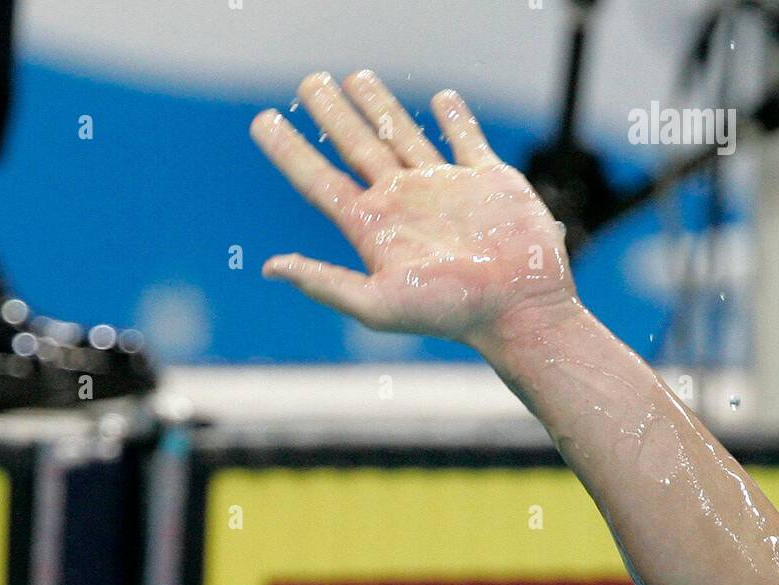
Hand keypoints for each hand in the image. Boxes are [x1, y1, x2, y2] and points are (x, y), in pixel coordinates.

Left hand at [250, 71, 577, 346]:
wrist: (517, 308)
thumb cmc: (450, 312)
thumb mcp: (378, 305)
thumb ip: (324, 284)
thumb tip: (271, 268)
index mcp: (375, 228)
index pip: (319, 181)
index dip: (288, 151)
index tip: (261, 122)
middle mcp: (404, 203)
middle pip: (356, 146)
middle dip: (330, 113)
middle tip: (308, 83)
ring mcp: (445, 188)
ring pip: (403, 134)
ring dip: (380, 105)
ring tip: (356, 77)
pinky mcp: (488, 180)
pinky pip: (466, 140)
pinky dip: (454, 118)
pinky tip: (441, 100)